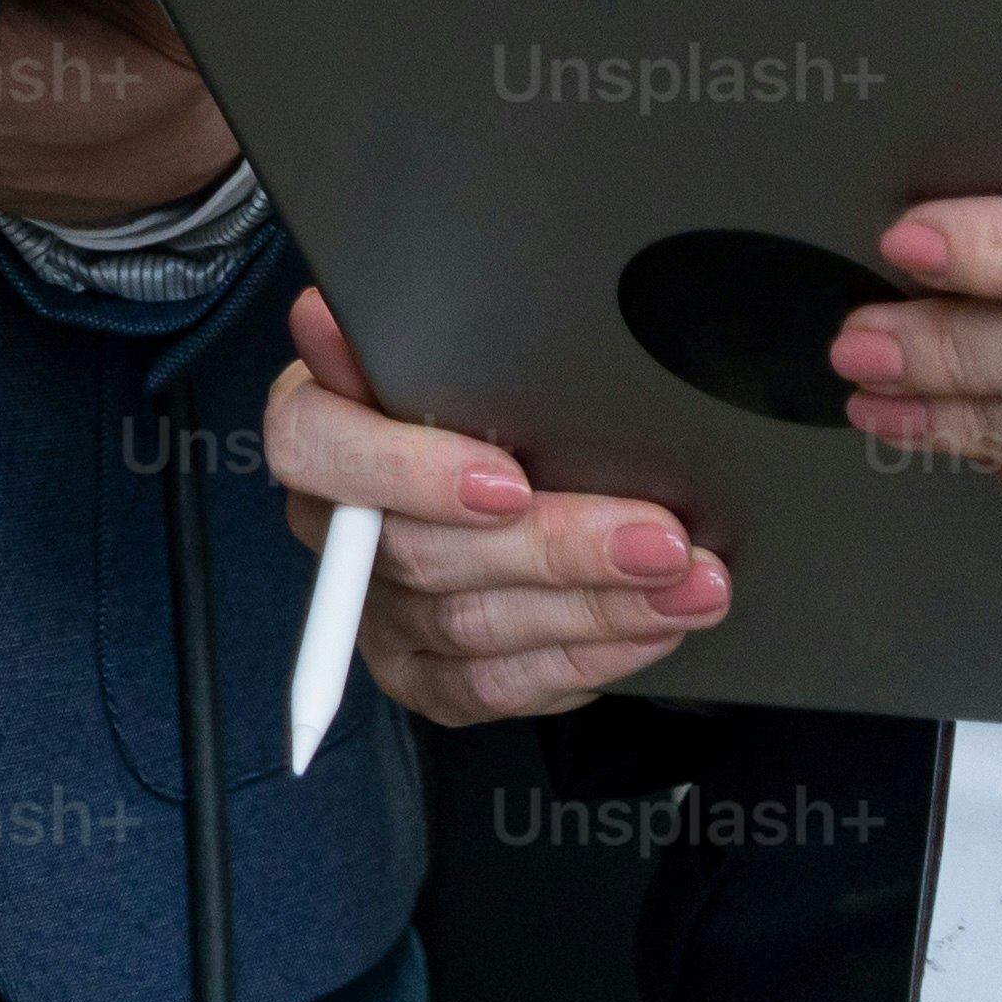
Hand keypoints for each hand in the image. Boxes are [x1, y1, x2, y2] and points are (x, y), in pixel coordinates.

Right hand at [266, 289, 735, 720]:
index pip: (313, 447)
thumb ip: (402, 339)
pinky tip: (650, 626)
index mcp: (318, 428)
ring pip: (474, 626)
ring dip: (597, 606)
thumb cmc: (471, 398)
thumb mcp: (448, 348)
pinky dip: (585, 656)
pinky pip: (498, 686)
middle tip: (657, 538)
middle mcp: (334, 531)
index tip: (507, 480)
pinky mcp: (422, 676)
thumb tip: (329, 314)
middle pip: (420, 553)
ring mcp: (377, 614)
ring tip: (687, 580)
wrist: (494, 471)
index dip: (405, 470)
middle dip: (555, 547)